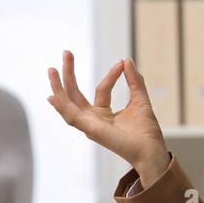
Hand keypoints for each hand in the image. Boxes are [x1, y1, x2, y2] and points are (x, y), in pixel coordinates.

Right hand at [46, 51, 168, 173]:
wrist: (151, 150)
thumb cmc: (146, 132)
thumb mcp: (140, 99)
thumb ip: (133, 81)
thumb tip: (126, 60)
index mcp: (103, 114)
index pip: (101, 89)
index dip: (111, 74)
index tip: (122, 63)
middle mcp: (93, 119)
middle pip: (74, 94)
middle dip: (69, 73)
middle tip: (66, 52)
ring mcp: (90, 125)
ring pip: (68, 104)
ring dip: (58, 87)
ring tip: (52, 69)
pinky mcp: (91, 131)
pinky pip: (72, 118)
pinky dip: (61, 108)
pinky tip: (52, 96)